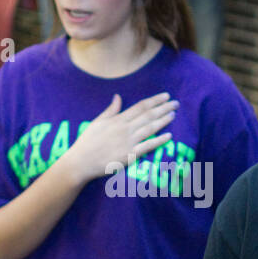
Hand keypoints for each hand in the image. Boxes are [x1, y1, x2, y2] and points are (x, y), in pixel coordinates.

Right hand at [61, 92, 177, 185]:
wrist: (81, 162)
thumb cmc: (87, 142)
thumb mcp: (97, 122)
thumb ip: (110, 110)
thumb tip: (118, 96)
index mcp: (118, 119)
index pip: (141, 106)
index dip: (155, 100)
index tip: (166, 96)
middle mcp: (125, 128)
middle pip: (149, 115)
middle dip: (164, 108)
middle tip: (176, 103)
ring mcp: (128, 142)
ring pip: (150, 128)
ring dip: (164, 121)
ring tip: (173, 115)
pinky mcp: (130, 155)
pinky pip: (148, 146)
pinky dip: (159, 140)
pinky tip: (169, 136)